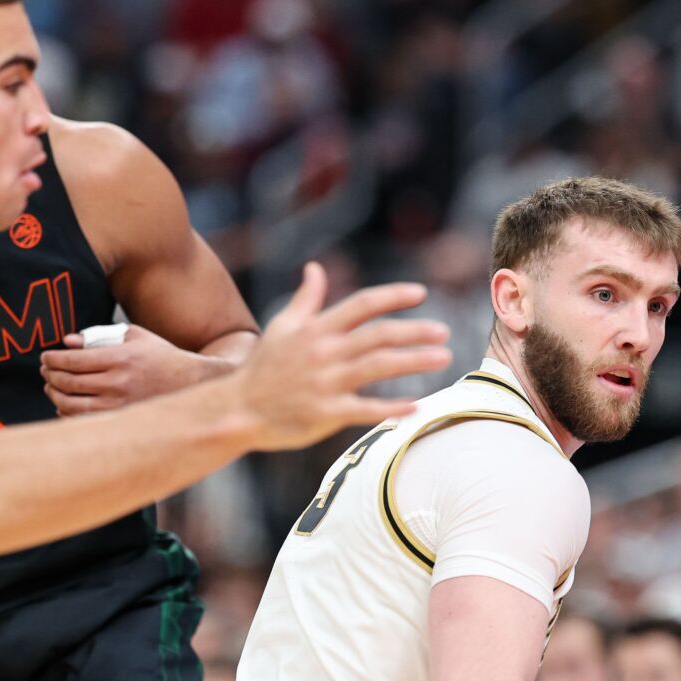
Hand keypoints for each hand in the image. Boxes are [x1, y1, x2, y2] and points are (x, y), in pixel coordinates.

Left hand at [40, 326, 235, 414]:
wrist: (191, 384)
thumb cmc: (161, 356)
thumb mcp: (135, 336)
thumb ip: (100, 336)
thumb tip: (68, 341)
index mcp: (121, 358)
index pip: (73, 360)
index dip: (53, 359)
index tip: (45, 357)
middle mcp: (118, 383)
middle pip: (68, 382)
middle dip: (50, 375)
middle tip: (45, 370)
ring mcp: (120, 405)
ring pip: (71, 404)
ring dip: (54, 395)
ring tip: (51, 387)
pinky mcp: (122, 420)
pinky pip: (84, 420)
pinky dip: (68, 413)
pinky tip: (65, 404)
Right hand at [235, 263, 449, 450]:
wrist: (237, 410)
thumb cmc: (263, 367)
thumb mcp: (281, 327)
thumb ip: (306, 298)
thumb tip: (316, 267)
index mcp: (316, 328)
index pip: (362, 304)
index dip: (392, 296)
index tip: (421, 293)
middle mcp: (324, 352)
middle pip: (378, 335)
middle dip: (415, 331)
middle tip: (444, 331)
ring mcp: (325, 383)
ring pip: (378, 366)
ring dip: (413, 361)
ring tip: (443, 358)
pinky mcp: (325, 414)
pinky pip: (365, 409)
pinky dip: (391, 408)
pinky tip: (417, 405)